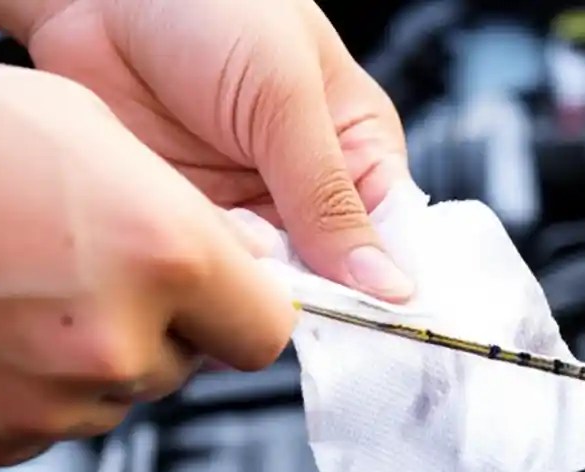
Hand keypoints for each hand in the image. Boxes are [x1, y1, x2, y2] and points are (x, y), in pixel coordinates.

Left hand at [0, 0, 413, 300]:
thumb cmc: (210, 6)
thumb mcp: (286, 98)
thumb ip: (331, 199)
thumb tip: (391, 288)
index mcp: (359, 153)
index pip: (394, 242)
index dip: (389, 289)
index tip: (381, 327)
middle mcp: (308, 191)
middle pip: (333, 278)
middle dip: (317, 294)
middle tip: (298, 299)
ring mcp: (248, 209)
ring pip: (271, 286)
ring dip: (257, 285)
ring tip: (237, 253)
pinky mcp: (189, 221)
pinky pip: (211, 274)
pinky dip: (205, 274)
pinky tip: (195, 251)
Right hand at [0, 60, 294, 465]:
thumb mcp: (99, 135)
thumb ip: (191, 212)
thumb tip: (248, 256)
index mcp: (165, 256)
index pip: (268, 330)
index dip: (246, 308)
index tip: (231, 296)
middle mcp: (116, 339)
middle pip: (190, 366)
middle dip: (164, 326)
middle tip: (99, 269)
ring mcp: (50, 399)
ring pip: (118, 395)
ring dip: (97, 357)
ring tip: (32, 287)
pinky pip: (50, 422)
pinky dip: (35, 385)